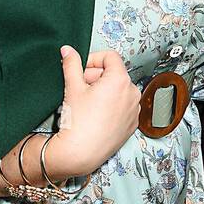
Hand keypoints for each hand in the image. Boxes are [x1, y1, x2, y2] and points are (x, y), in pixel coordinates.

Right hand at [46, 45, 140, 177]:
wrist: (81, 152)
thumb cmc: (78, 122)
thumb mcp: (72, 87)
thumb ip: (71, 64)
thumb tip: (68, 50)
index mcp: (121, 80)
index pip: (110, 57)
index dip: (93, 59)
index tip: (81, 68)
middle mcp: (132, 93)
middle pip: (114, 74)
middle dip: (96, 76)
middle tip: (79, 86)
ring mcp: (134, 110)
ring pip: (118, 90)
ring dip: (103, 91)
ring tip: (86, 102)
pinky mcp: (132, 124)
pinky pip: (122, 107)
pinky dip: (110, 105)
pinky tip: (95, 114)